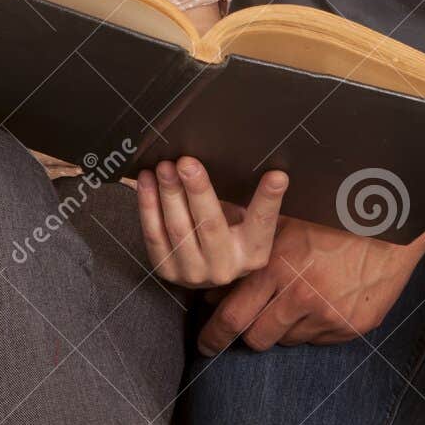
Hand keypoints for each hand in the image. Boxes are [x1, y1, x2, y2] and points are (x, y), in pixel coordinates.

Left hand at [137, 157, 288, 287]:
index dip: (269, 199)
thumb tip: (241, 151)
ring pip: (178, 229)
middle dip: (197, 190)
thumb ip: (247, 193)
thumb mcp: (245, 216)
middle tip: (187, 162)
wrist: (207, 265)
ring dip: (169, 194)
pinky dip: (149, 204)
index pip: (263, 222)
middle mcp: (226, 267)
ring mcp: (194, 272)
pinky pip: (154, 234)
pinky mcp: (167, 270)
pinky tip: (147, 180)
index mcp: (254, 252)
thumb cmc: (231, 229)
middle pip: (210, 225)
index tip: (277, 175)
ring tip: (164, 166)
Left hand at [196, 215, 424, 353]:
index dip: (213, 336)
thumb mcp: (286, 222)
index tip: (205, 344)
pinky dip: (312, 326)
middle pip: (256, 338)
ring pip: (287, 339)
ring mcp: (327, 316)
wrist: (391, 220)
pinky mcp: (351, 327)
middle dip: (244, 335)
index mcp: (278, 267)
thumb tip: (216, 285)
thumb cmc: (333, 214)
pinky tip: (321, 299)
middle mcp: (300, 297)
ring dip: (282, 326)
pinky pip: (318, 339)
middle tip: (241, 328)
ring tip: (291, 300)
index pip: (233, 317)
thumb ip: (251, 252)